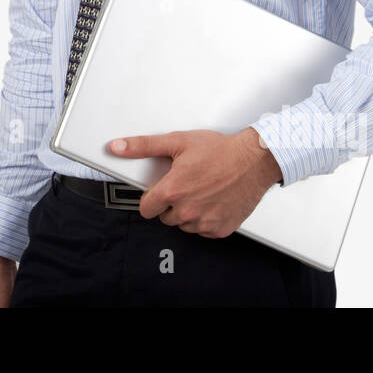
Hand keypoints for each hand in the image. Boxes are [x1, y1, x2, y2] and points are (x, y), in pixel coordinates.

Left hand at [108, 126, 282, 237]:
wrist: (254, 160)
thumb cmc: (220, 150)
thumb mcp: (178, 141)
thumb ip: (144, 146)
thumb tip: (118, 146)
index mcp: (172, 191)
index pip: (146, 208)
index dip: (151, 198)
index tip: (160, 191)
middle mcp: (187, 211)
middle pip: (165, 217)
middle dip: (171, 203)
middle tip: (186, 184)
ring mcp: (204, 222)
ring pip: (184, 225)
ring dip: (188, 212)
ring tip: (201, 191)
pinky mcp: (220, 229)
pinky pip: (204, 230)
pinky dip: (206, 219)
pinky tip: (212, 201)